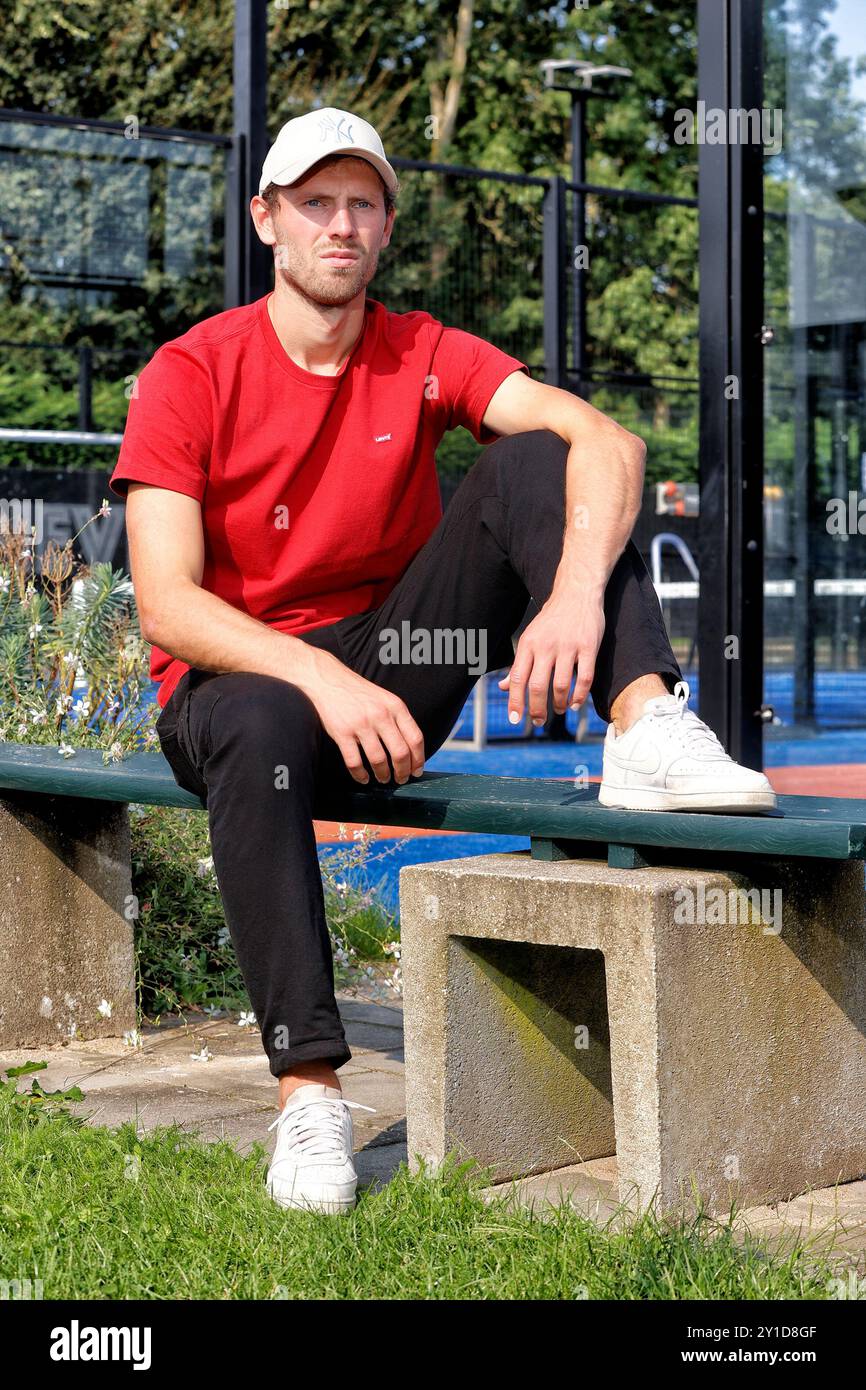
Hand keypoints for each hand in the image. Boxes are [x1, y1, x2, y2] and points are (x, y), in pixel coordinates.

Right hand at [301, 649, 424, 785]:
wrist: (328, 680)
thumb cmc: (359, 693)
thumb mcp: (385, 699)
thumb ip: (398, 719)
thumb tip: (410, 749)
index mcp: (395, 707)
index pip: (415, 738)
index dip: (418, 759)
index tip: (417, 770)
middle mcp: (381, 715)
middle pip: (400, 752)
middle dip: (403, 771)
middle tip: (401, 779)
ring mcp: (361, 724)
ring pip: (379, 760)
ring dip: (383, 774)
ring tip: (383, 779)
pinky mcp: (342, 732)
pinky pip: (354, 762)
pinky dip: (360, 775)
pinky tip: (363, 778)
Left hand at [497, 590, 605, 726]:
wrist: (576, 592)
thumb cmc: (551, 619)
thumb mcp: (530, 638)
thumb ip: (518, 664)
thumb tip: (503, 688)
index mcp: (528, 644)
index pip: (517, 678)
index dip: (515, 701)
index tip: (515, 720)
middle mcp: (546, 646)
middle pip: (538, 686)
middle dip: (537, 709)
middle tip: (538, 722)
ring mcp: (568, 646)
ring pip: (561, 685)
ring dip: (559, 704)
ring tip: (560, 710)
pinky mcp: (589, 646)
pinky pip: (585, 678)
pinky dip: (580, 696)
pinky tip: (576, 704)